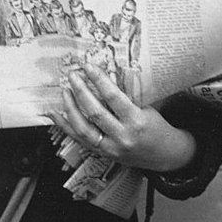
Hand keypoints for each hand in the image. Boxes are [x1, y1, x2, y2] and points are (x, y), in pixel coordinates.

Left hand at [48, 63, 196, 172]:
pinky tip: (55, 114)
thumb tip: (103, 75)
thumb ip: (127, 95)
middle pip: (95, 113)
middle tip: (73, 75)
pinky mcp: (103, 154)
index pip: (113, 97)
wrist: (166, 156)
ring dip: (70, 108)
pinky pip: (79, 140)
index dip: (99, 80)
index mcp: (137, 122)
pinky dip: (65, 126)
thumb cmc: (156, 127)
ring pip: (83, 129)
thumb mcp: (147, 108)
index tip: (88, 66)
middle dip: (81, 91)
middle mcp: (123, 137)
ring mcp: (111, 148)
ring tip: (64, 91)